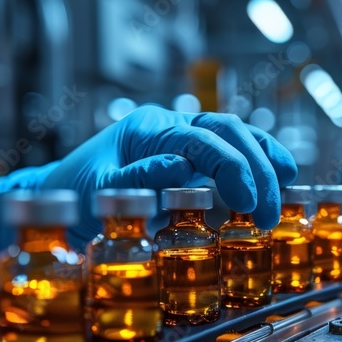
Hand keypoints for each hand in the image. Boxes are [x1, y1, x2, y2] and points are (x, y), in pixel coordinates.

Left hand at [40, 105, 296, 246]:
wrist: (59, 199)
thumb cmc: (73, 195)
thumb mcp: (94, 192)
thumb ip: (136, 180)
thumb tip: (181, 168)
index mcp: (147, 128)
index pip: (201, 140)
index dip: (231, 169)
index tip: (248, 203)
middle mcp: (169, 126)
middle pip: (228, 132)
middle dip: (256, 171)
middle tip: (268, 215)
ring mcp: (183, 138)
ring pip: (236, 135)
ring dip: (264, 163)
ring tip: (282, 197)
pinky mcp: (191, 158)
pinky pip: (232, 152)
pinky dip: (257, 166)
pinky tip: (276, 183)